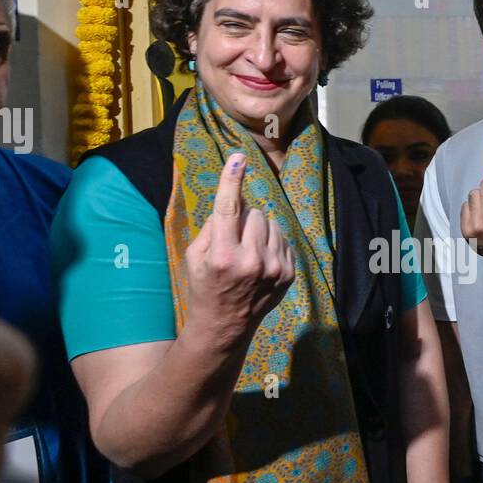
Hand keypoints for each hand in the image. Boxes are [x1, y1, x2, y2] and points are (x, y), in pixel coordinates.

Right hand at [184, 153, 295, 342]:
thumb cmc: (205, 286)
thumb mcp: (194, 256)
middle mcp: (251, 260)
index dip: (232, 180)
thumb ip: (213, 226)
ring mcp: (274, 268)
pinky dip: (271, 243)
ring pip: (270, 223)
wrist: (227, 324)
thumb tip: (234, 198)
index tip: (238, 158)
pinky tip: (259, 261)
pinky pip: (282, 238)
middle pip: (253, 213)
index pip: (228, 208)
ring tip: (247, 251)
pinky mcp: (288, 273)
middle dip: (243, 219)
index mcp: (222, 255)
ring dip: (258, 230)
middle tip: (233, 239)